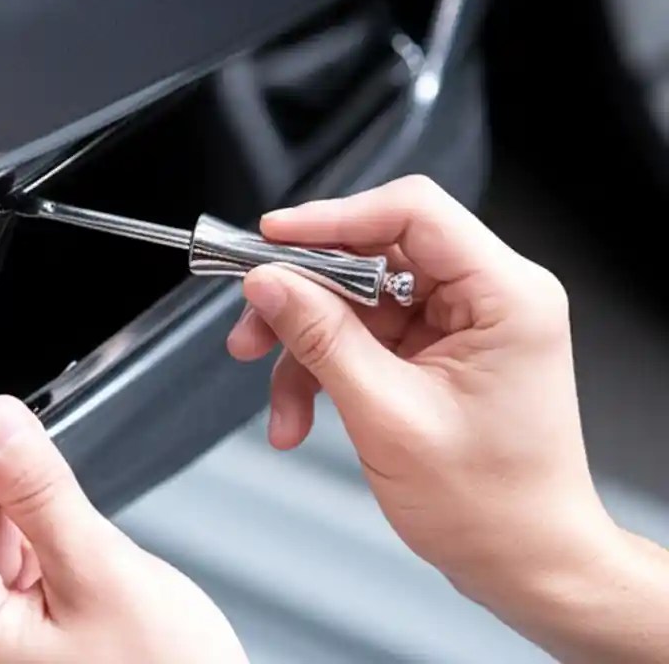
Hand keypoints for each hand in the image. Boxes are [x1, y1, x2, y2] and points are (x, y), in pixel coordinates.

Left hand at [0, 396, 246, 663]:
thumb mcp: (106, 575)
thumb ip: (44, 493)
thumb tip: (1, 424)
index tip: (19, 436)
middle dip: (12, 502)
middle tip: (71, 509)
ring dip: (33, 536)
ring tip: (90, 562)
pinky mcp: (14, 662)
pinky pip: (13, 593)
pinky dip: (47, 570)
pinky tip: (87, 584)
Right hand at [226, 176, 668, 659]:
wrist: (524, 564)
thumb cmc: (492, 506)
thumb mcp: (385, 414)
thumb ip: (321, 337)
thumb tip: (268, 282)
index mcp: (505, 296)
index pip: (411, 212)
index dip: (332, 217)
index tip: (270, 238)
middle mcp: (490, 297)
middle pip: (374, 253)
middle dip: (304, 295)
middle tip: (252, 324)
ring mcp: (463, 324)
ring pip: (357, 299)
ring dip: (305, 346)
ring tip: (276, 396)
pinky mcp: (439, 351)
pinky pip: (363, 336)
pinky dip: (323, 371)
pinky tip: (298, 413)